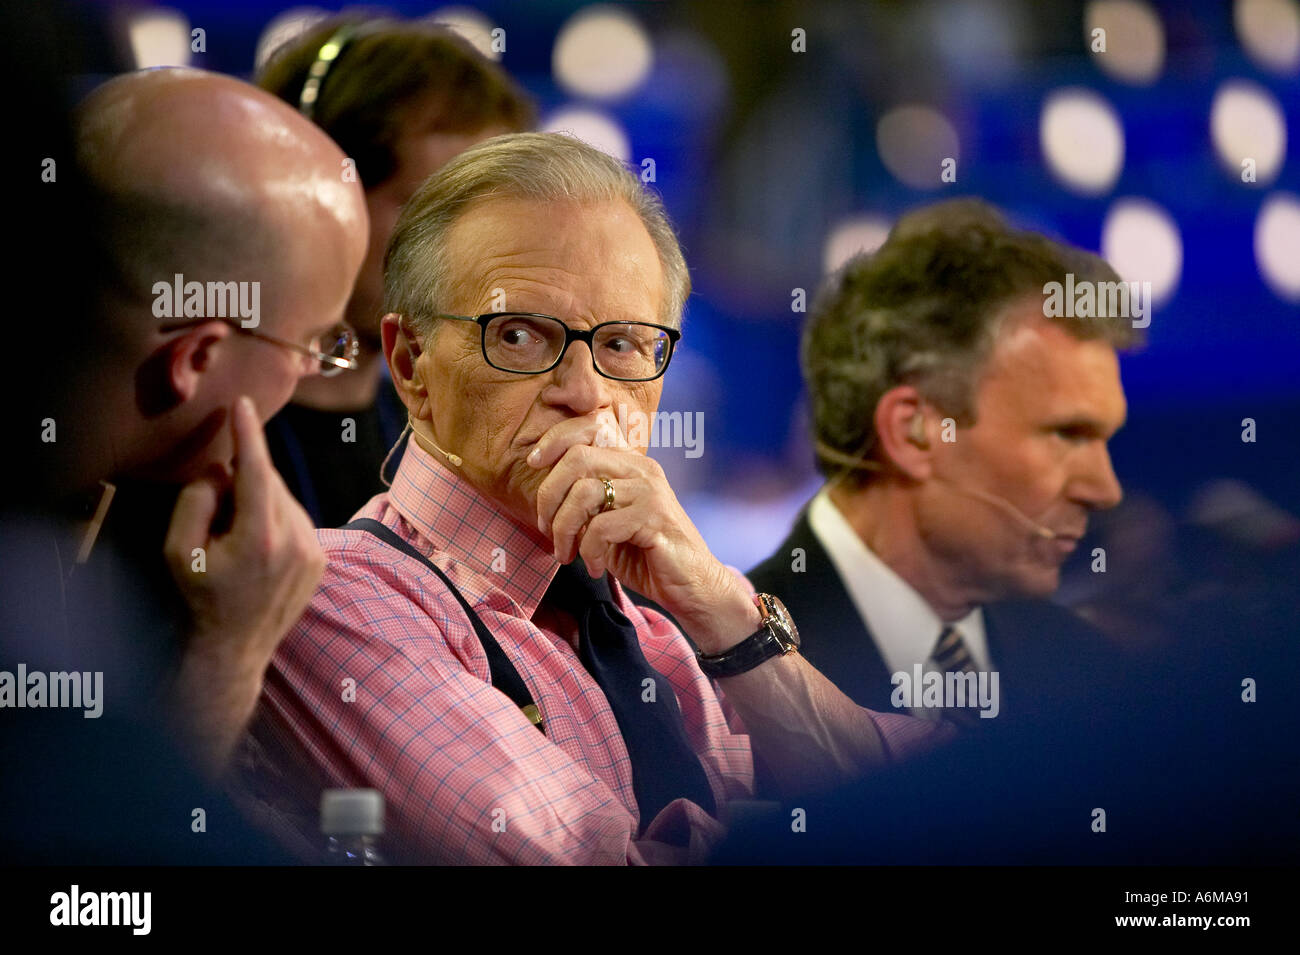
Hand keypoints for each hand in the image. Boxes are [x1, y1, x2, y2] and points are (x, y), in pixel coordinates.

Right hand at [163, 396, 325, 771]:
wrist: (235, 647)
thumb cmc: (200, 597)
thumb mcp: (178, 551)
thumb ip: (196, 501)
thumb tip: (221, 469)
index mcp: (259, 539)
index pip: (257, 473)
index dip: (249, 436)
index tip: (244, 405)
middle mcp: (295, 542)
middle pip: (269, 485)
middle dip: (243, 484)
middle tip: (219, 517)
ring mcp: (314, 550)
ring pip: (285, 500)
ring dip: (260, 503)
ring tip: (237, 543)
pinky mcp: (321, 558)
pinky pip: (296, 519)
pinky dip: (275, 520)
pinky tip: (257, 551)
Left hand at [530, 411, 758, 652]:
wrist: (690, 586)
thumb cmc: (645, 555)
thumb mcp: (606, 521)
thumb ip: (584, 502)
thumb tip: (545, 493)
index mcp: (630, 463)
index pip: (588, 429)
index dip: (553, 440)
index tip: (532, 463)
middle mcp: (641, 469)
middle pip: (578, 457)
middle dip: (549, 496)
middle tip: (547, 529)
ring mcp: (650, 491)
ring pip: (584, 493)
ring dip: (564, 529)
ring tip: (567, 554)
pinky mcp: (654, 518)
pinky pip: (601, 527)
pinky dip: (588, 551)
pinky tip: (594, 567)